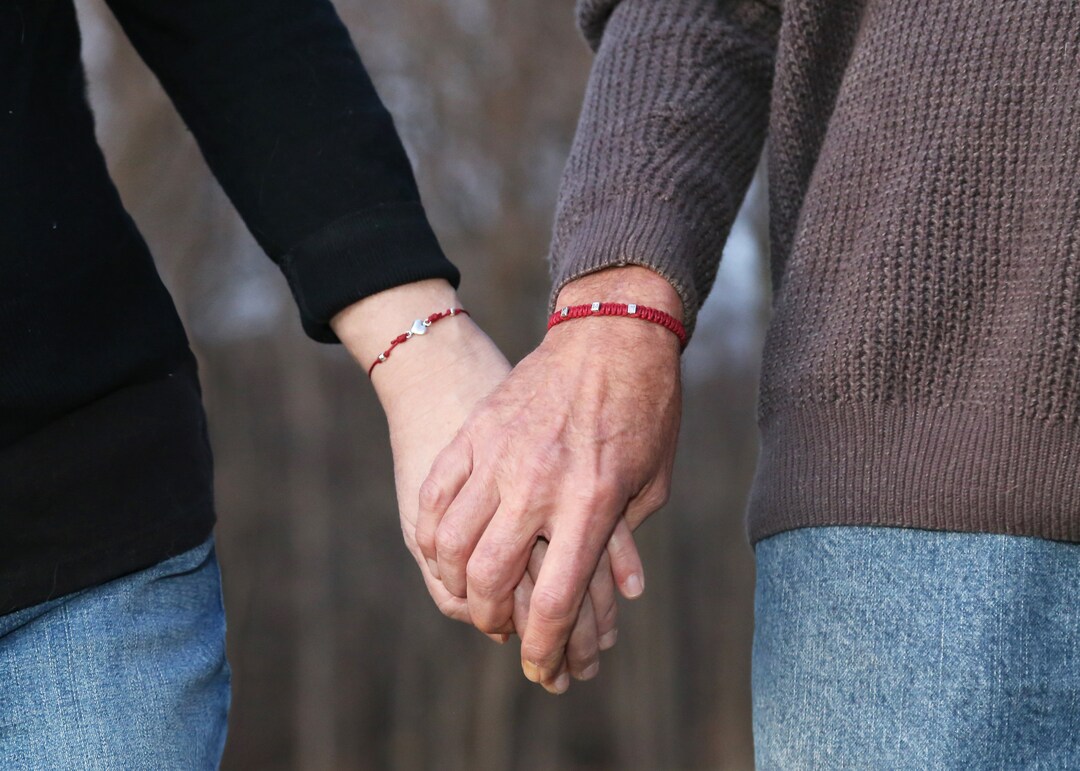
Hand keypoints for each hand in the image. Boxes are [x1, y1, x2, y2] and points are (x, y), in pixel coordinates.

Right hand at [331, 280, 621, 684]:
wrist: (611, 335)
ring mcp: (500, 455)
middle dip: (492, 619)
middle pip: (491, 578)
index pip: (554, 601)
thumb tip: (618, 593)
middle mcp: (538, 484)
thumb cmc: (644, 411)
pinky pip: (437, 495)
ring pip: (453, 541)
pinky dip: (433, 531)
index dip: (544, 648)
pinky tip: (443, 547)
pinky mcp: (476, 432)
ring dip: (457, 580)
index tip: (540, 668)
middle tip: (500, 627)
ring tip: (470, 590)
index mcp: (590, 503)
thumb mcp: (652, 482)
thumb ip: (625, 540)